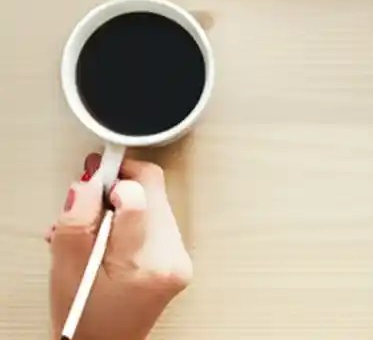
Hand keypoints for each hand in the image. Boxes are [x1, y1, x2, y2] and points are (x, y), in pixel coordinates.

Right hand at [47, 154, 192, 339]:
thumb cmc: (84, 321)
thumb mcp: (67, 269)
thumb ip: (77, 222)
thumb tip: (88, 183)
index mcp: (148, 261)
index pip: (144, 190)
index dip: (116, 176)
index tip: (94, 177)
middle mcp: (173, 258)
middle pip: (152, 193)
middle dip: (114, 193)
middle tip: (85, 208)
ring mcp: (180, 259)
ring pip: (154, 205)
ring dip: (121, 209)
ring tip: (93, 234)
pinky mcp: (178, 259)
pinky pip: (156, 222)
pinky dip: (131, 223)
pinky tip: (108, 243)